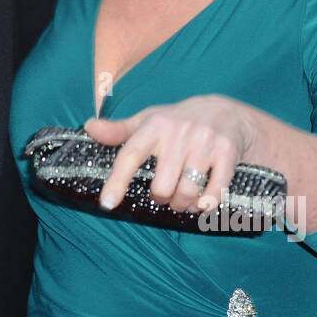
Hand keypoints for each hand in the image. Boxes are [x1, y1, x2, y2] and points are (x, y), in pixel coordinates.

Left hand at [87, 96, 250, 213]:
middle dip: (161, 199)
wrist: (226, 111)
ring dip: (183, 205)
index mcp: (154, 126)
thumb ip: (119, 130)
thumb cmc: (178, 120)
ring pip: (187, 193)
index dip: (117, 181)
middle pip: (161, 187)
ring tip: (182, 202)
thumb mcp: (148, 121)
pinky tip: (202, 203)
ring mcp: (204, 143)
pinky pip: (215, 191)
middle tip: (163, 195)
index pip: (130, 155)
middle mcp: (178, 133)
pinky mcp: (227, 153)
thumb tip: (89, 127)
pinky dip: (206, 204)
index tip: (107, 203)